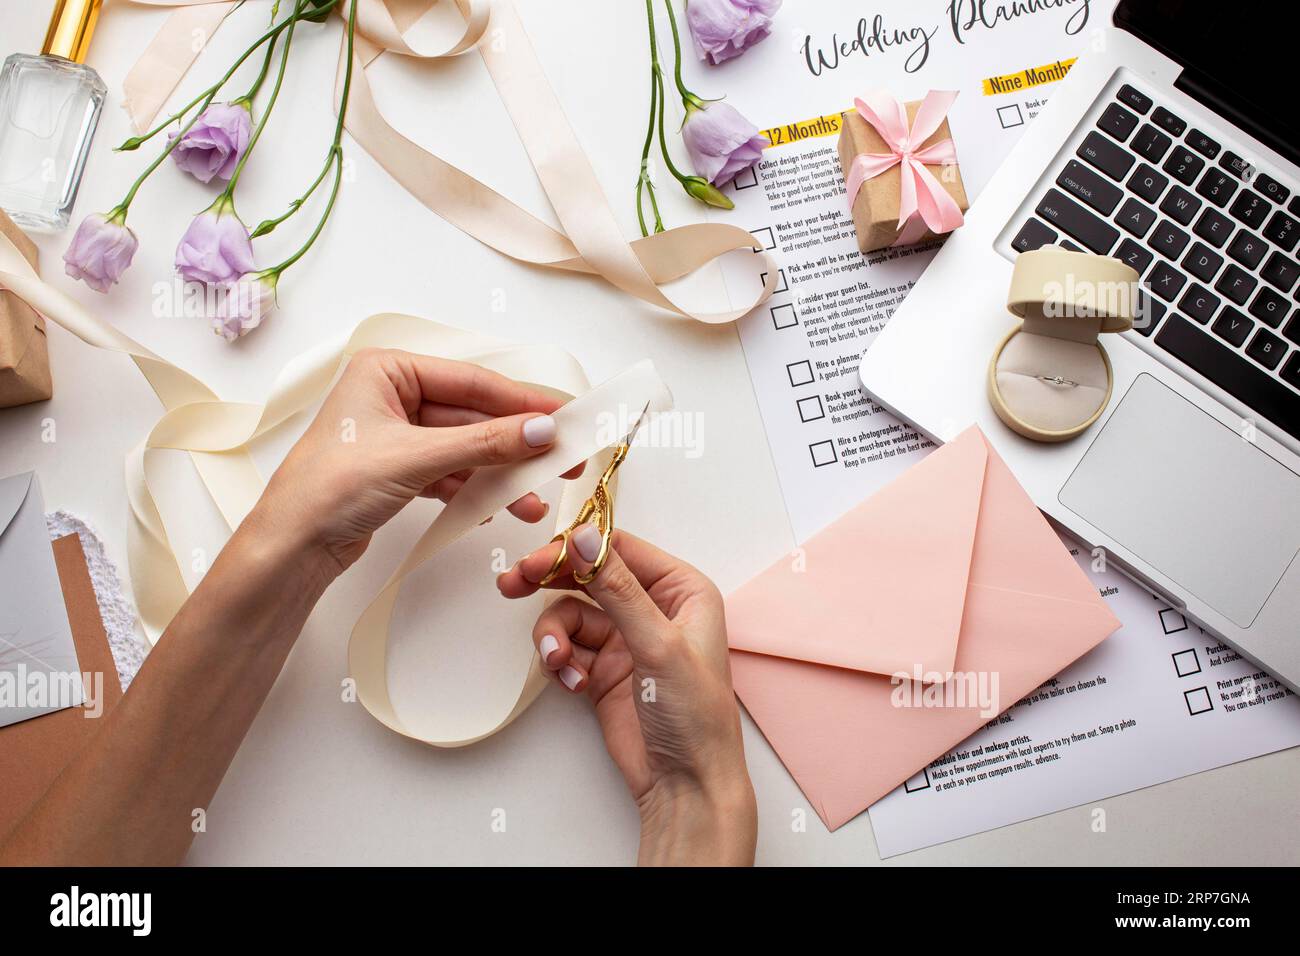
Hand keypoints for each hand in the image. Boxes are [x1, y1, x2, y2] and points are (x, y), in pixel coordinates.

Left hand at [253, 347, 576, 576]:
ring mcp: (397, 434)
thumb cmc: (330, 488)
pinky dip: (476, 490)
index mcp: (387, 370)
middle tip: (563, 459)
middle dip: (516, 445)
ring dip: (501, 475)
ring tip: (532, 501)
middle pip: (473, 416)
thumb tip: (542, 430)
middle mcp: (392, 394)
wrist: (290, 547)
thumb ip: (484, 443)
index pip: (472, 382)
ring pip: (467, 448)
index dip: (522, 402)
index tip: (565, 418)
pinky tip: (498, 508)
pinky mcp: (399, 470)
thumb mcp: (416, 458)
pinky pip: (452, 472)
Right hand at [497, 526, 756, 865]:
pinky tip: (573, 683)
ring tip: (557, 660)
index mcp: (682, 590)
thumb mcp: (657, 644)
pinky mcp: (605, 670)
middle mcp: (654, 609)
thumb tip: (585, 539)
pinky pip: (567, 648)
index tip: (537, 560)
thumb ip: (617, 589)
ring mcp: (627, 639)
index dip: (576, 549)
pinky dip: (561, 662)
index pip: (620, 549)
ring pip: (570, 614)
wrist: (687, 785)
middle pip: (588, 576)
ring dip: (554, 634)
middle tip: (513, 585)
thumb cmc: (695, 716)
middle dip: (550, 583)